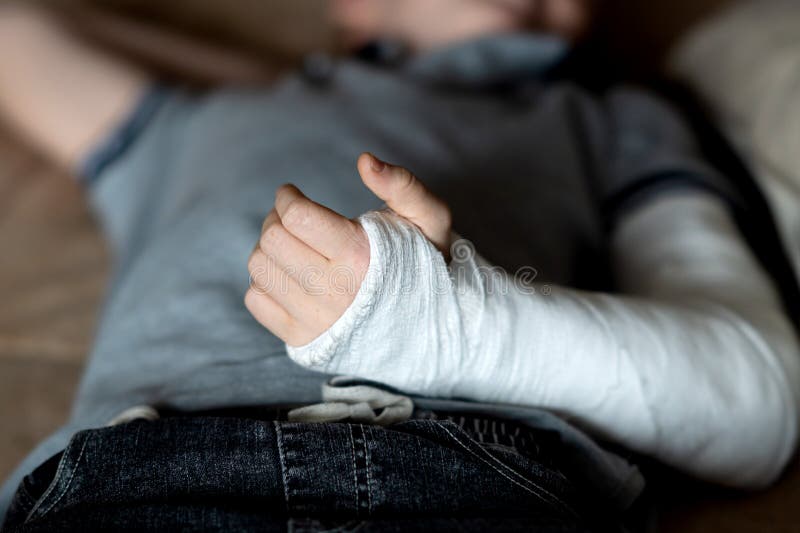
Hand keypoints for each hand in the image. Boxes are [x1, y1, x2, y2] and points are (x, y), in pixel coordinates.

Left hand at [245, 152, 451, 345]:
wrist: (428, 323)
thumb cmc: (424, 260)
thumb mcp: (429, 217)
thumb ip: (401, 184)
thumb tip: (365, 160)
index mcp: (361, 257)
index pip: (296, 217)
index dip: (288, 197)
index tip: (292, 193)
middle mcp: (335, 292)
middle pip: (272, 240)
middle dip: (276, 218)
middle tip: (294, 218)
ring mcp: (315, 320)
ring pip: (259, 269)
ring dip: (268, 248)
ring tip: (293, 245)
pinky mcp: (301, 339)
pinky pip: (256, 301)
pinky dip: (265, 282)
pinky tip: (290, 276)